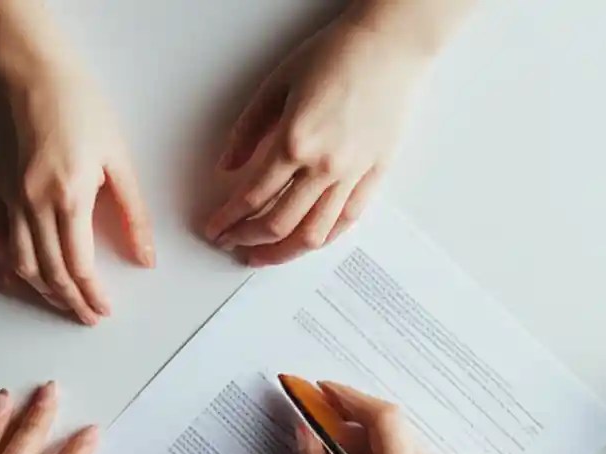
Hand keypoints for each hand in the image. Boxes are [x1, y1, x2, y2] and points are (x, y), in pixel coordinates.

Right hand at [0, 62, 152, 324]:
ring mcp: (8, 199)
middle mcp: (33, 204)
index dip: (93, 295)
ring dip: (43, 292)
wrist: (27, 71)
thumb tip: (145, 257)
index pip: (80, 266)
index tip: (104, 310)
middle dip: (72, 302)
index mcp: (69, 197)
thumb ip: (133, 213)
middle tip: (89, 316)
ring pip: (22, 264)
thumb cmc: (77, 104)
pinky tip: (19, 282)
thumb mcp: (118, 157)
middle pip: (51, 273)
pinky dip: (8, 268)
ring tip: (63, 303)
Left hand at [203, 13, 430, 266]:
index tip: (215, 229)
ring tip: (264, 256)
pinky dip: (323, 237)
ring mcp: (353, 174)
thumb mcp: (277, 85)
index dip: (228, 219)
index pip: (251, 197)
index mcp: (294, 142)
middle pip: (278, 224)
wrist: (391, 45)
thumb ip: (248, 131)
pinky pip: (347, 220)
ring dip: (283, 253)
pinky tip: (306, 242)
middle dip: (248, 239)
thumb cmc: (337, 55)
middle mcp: (324, 166)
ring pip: (314, 233)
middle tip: (232, 243)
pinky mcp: (376, 174)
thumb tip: (228, 166)